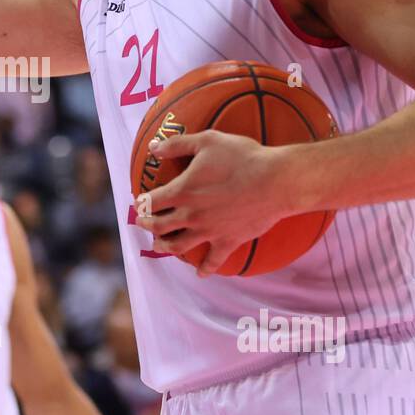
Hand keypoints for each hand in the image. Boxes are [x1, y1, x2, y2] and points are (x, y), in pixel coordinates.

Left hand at [133, 130, 293, 275]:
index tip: (138, 203)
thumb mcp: (207, 141)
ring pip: (179, 246)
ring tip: (158, 246)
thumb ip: (177, 144)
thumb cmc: (242, 157)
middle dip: (147, 225)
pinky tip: (200, 273)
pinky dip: (205, 269)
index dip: (141, 203)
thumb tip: (153, 147)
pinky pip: (213, 261)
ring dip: (165, 246)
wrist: (276, 181)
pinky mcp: (228, 241)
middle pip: (160, 226)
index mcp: (182, 191)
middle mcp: (191, 215)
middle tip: (143, 223)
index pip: (152, 201)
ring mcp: (209, 231)